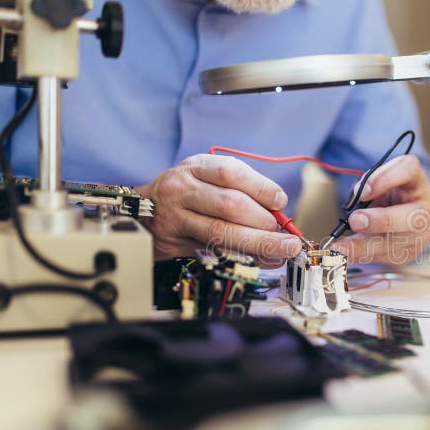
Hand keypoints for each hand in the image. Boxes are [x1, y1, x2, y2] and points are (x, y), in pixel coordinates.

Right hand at [136, 154, 301, 263]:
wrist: (143, 210)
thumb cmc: (187, 193)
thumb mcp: (208, 177)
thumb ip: (241, 189)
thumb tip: (279, 212)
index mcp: (195, 168)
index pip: (231, 173)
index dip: (260, 188)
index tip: (281, 202)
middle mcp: (181, 191)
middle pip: (229, 206)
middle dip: (264, 222)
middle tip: (286, 236)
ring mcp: (174, 219)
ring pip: (220, 233)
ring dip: (258, 244)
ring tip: (282, 250)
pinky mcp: (172, 245)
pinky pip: (212, 253)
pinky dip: (241, 259)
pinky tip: (260, 262)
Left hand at [330, 155, 429, 263]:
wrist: (402, 219)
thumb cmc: (390, 197)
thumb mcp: (380, 184)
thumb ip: (368, 185)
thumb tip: (356, 196)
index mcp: (417, 181)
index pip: (409, 170)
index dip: (385, 179)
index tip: (363, 190)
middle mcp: (426, 207)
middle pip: (412, 216)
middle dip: (381, 220)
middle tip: (356, 221)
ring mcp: (422, 234)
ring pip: (396, 242)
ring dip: (364, 246)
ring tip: (341, 247)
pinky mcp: (411, 252)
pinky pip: (387, 257)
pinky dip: (364, 256)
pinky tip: (348, 255)